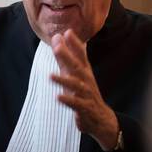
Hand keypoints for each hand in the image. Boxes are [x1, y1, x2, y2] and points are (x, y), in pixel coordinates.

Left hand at [49, 29, 119, 151]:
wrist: (101, 119)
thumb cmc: (85, 95)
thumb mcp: (76, 76)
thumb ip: (66, 60)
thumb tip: (59, 40)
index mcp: (85, 72)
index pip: (81, 56)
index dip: (75, 44)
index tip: (67, 32)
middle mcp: (86, 81)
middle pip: (77, 67)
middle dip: (67, 56)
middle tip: (56, 46)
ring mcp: (86, 95)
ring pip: (76, 85)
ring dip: (64, 80)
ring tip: (51, 76)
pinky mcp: (85, 108)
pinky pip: (76, 104)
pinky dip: (68, 100)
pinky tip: (58, 97)